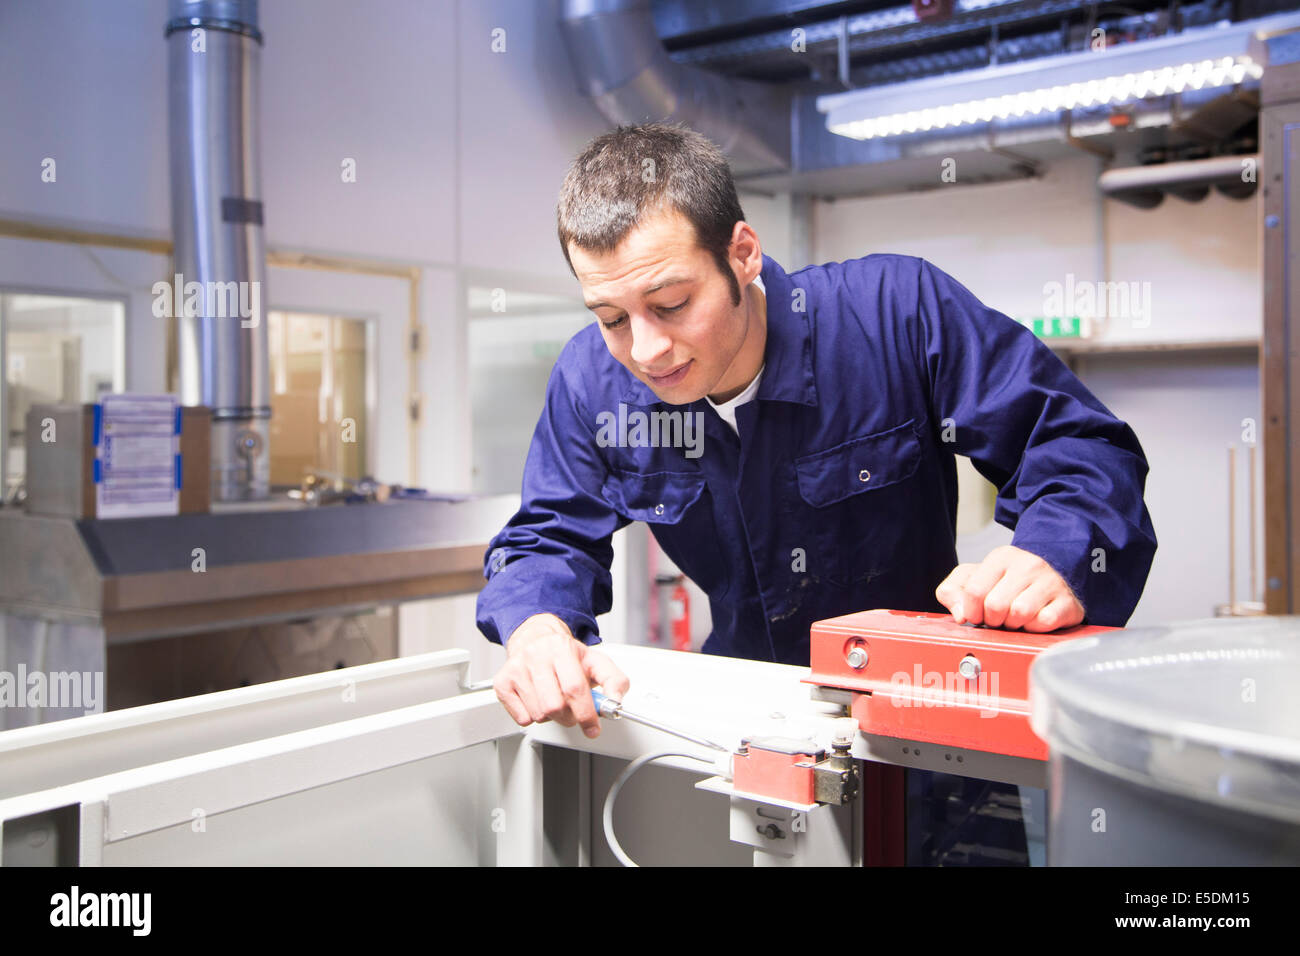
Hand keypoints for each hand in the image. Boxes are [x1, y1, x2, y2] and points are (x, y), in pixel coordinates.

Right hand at [492, 613, 630, 737]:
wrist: (536, 640)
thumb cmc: (565, 655)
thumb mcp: (595, 661)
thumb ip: (614, 681)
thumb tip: (615, 702)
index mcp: (561, 648)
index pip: (574, 688)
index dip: (586, 713)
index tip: (593, 727)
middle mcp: (536, 656)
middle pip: (555, 706)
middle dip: (569, 717)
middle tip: (572, 710)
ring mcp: (517, 669)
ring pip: (539, 714)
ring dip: (551, 716)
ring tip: (554, 700)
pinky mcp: (502, 683)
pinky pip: (522, 718)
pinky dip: (534, 717)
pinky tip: (538, 700)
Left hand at [935, 545, 1084, 631]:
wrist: (1050, 582)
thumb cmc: (1004, 584)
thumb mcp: (971, 579)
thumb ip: (951, 592)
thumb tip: (960, 615)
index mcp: (1001, 557)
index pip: (974, 591)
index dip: (971, 612)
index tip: (977, 615)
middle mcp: (1028, 564)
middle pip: (996, 606)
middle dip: (993, 620)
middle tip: (1000, 617)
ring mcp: (1051, 582)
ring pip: (1020, 614)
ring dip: (1014, 625)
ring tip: (1016, 619)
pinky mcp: (1068, 602)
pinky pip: (1044, 623)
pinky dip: (1035, 629)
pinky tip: (1035, 620)